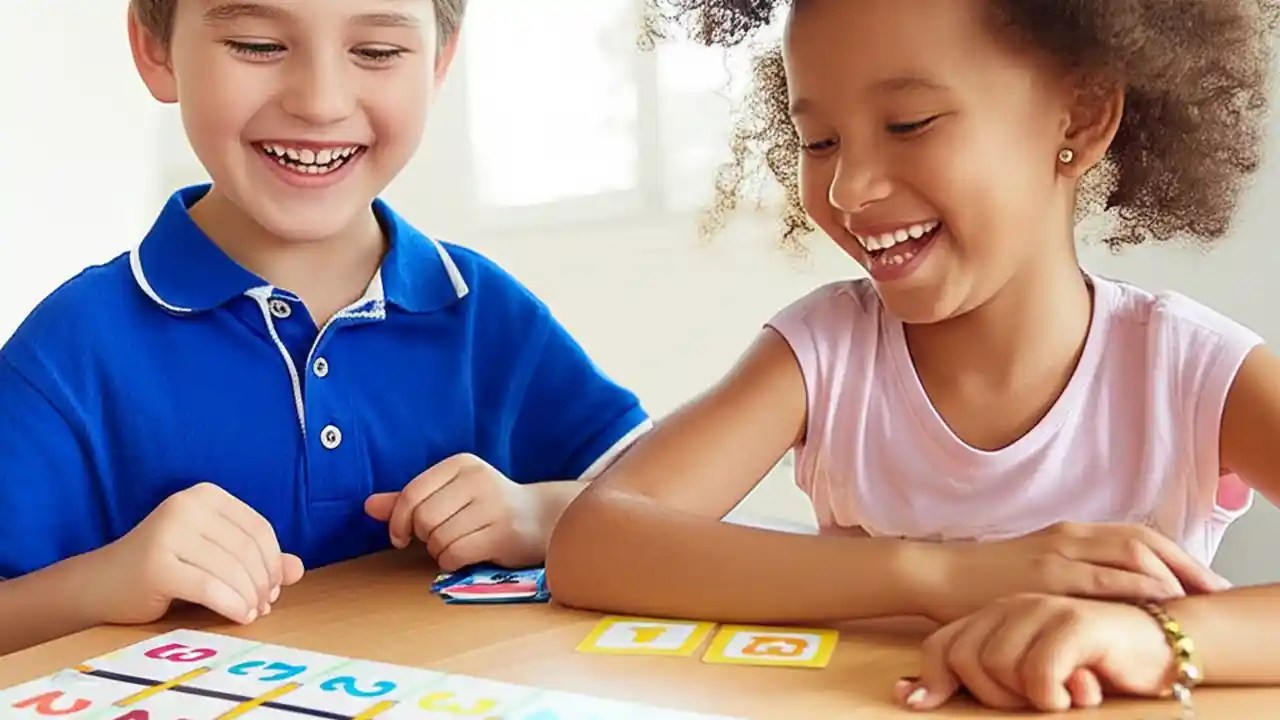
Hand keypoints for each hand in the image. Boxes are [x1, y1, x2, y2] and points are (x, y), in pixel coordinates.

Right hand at [86, 483, 304, 626]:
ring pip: (232, 569)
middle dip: (263, 583)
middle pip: (247, 549)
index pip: (259, 529)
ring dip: (249, 597)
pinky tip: (239, 617)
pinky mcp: (156, 563)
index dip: (273, 563)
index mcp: (206, 495)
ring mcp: (169, 531)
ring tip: (251, 613)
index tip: (274, 589)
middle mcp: (187, 505)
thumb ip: (255, 559)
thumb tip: (297, 569)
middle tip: (264, 606)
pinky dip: (231, 605)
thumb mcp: (214, 556)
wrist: (103, 584)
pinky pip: (209, 587)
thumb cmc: (165, 568)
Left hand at [364, 454, 544, 571]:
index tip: (402, 536)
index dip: (398, 521)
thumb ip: (410, 501)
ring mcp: (493, 505)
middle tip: (439, 540)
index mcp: (461, 464)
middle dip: (423, 538)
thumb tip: (368, 506)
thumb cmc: (488, 508)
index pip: (411, 493)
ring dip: (439, 551)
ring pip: (438, 538)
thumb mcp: (450, 496)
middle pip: (423, 518)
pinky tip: (465, 557)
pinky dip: (452, 562)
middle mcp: (477, 479)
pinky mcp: (503, 532)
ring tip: (456, 546)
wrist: (542, 519)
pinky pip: (456, 554)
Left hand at [896, 594, 1173, 711]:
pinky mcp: (1074, 622)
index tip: (916, 704)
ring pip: (996, 665)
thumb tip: (908, 697)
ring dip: (1025, 697)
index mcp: (997, 614)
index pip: (941, 646)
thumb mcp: (1027, 667)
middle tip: (1034, 703)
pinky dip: (1052, 695)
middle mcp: (1013, 607)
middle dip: (991, 696)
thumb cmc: (1093, 659)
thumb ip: (980, 675)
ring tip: (1061, 697)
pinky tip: (1078, 696)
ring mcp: (1043, 610)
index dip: (929, 680)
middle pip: (964, 661)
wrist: (1161, 639)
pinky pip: (1038, 672)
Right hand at [920, 521, 1228, 621]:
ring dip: (1171, 579)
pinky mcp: (1047, 576)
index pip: (1139, 535)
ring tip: (1193, 604)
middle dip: (1187, 566)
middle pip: (1146, 542)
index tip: (1204, 578)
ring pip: (1134, 557)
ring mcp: (1059, 554)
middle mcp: (1070, 536)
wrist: (938, 574)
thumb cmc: (984, 577)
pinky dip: (1139, 590)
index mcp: (1069, 531)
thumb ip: (1072, 568)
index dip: (1179, 554)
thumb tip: (1109, 590)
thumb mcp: (1035, 563)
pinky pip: (1105, 580)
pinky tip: (1157, 604)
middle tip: (1215, 591)